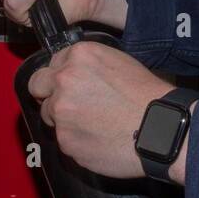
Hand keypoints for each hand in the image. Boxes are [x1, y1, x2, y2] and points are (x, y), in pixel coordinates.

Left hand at [26, 41, 174, 179]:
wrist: (160, 128)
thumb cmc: (146, 96)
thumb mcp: (117, 61)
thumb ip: (86, 66)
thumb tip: (72, 73)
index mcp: (77, 56)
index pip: (52, 63)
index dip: (61, 75)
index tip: (72, 85)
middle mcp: (63, 80)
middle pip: (38, 86)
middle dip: (48, 94)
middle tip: (68, 104)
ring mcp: (61, 111)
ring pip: (50, 115)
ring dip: (65, 120)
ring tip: (95, 124)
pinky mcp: (65, 140)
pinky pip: (64, 140)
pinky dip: (77, 141)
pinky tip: (99, 139)